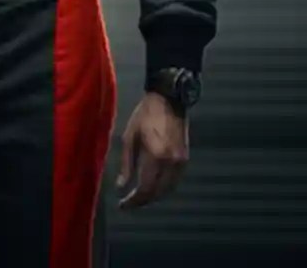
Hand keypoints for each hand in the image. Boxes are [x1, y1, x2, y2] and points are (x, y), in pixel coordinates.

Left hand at [117, 92, 188, 209]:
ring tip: (138, 197)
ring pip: (168, 190)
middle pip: (158, 193)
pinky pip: (174, 182)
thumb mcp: (129, 138)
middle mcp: (171, 163)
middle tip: (128, 203)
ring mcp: (181, 162)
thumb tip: (121, 187)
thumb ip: (126, 165)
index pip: (146, 189)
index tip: (122, 205)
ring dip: (153, 196)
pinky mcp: (185, 159)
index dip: (134, 201)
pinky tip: (152, 186)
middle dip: (143, 201)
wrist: (169, 100)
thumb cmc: (144, 116)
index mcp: (156, 157)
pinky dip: (163, 188)